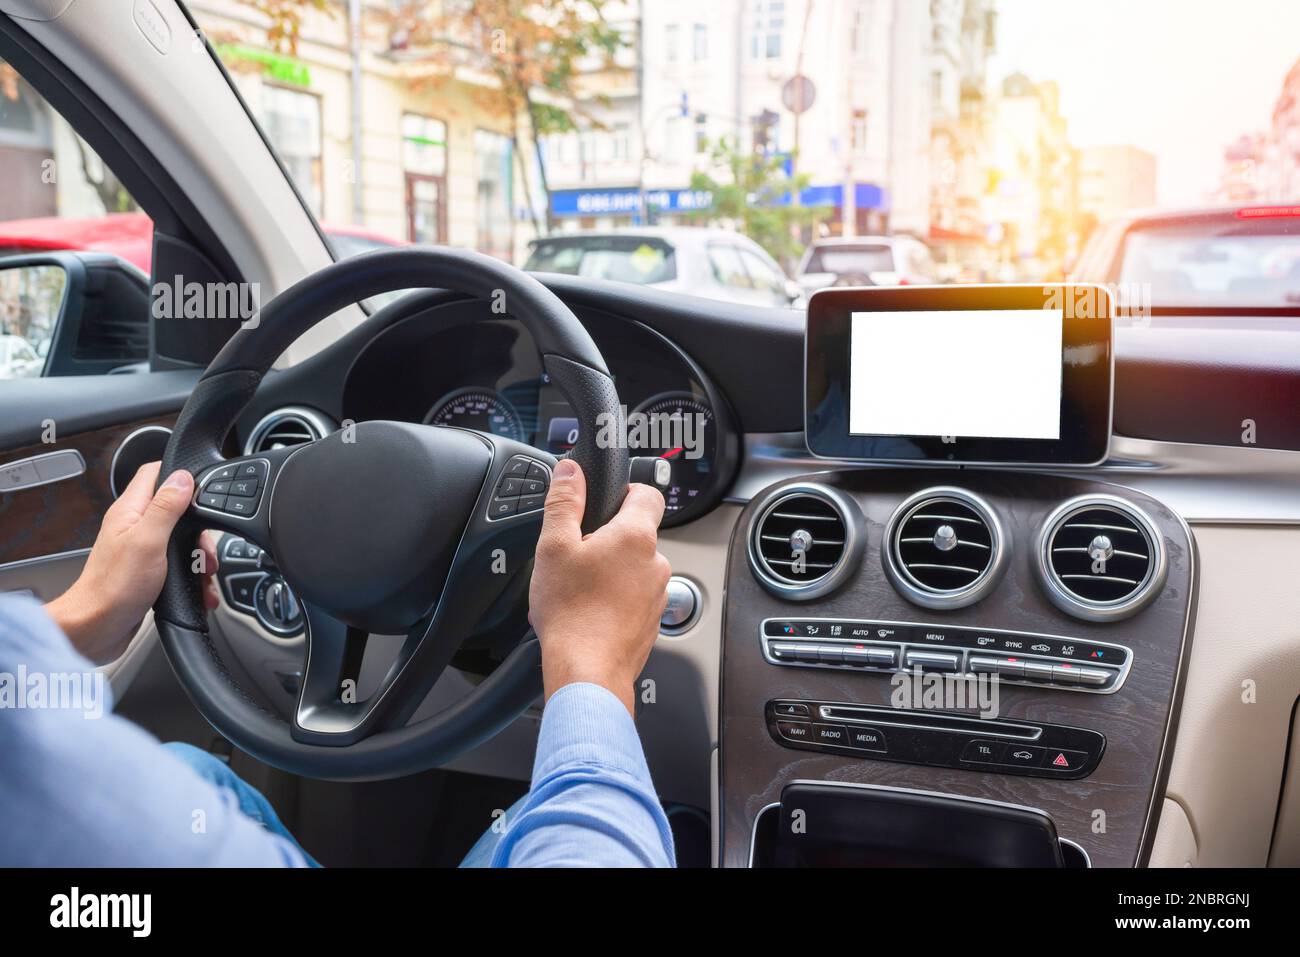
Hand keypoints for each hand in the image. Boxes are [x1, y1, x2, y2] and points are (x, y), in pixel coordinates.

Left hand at [45, 462, 218, 664]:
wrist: (97, 629)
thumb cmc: (114, 587)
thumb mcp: (148, 540)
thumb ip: (166, 507)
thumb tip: (183, 477)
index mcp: (129, 511)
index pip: (154, 473)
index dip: (180, 473)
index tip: (202, 488)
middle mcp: (134, 527)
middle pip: (177, 509)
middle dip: (198, 528)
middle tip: (203, 546)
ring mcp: (141, 549)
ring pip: (182, 539)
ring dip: (198, 555)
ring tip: (203, 571)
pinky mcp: (148, 571)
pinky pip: (178, 564)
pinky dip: (192, 574)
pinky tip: (198, 587)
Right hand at [528, 459, 670, 714]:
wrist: (586, 670)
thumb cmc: (571, 613)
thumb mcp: (554, 546)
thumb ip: (564, 502)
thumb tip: (570, 472)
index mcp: (636, 536)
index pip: (648, 493)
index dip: (627, 490)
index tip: (607, 499)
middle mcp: (655, 563)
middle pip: (638, 535)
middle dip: (611, 538)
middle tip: (579, 552)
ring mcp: (657, 595)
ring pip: (636, 569)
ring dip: (614, 571)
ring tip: (582, 587)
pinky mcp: (651, 622)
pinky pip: (635, 599)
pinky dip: (617, 600)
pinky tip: (591, 611)